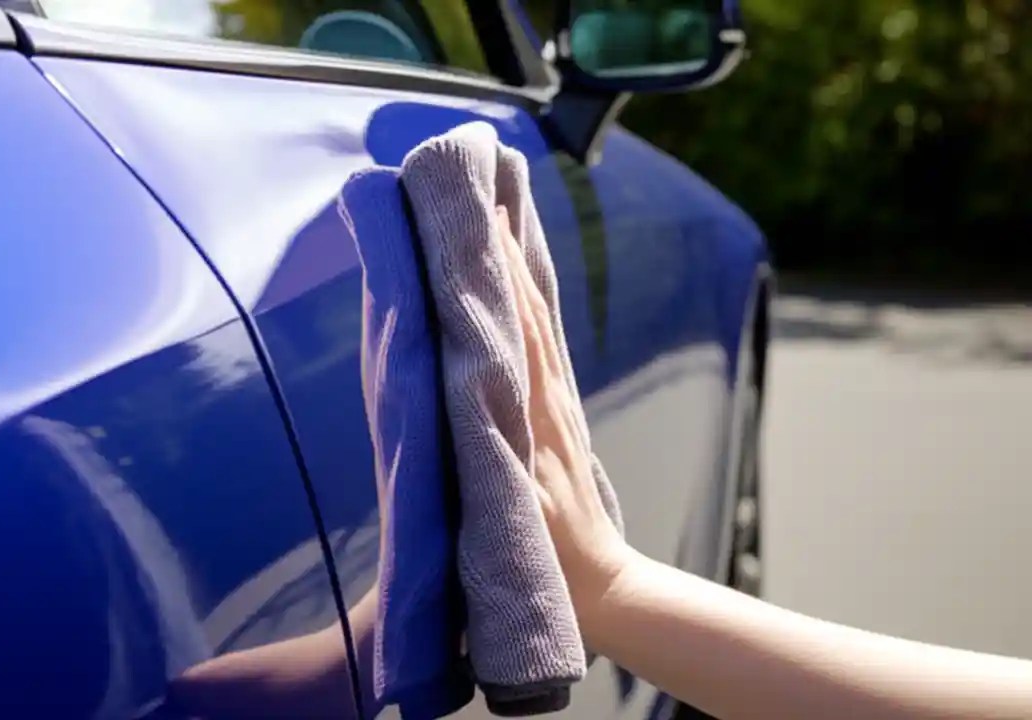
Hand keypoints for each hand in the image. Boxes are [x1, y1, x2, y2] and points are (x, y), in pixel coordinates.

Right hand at [495, 205, 635, 647]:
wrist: (606, 586)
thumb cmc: (552, 563)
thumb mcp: (514, 521)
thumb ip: (492, 465)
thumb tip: (462, 401)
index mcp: (536, 419)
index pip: (517, 332)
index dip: (499, 278)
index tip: (479, 224)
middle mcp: (549, 402)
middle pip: (529, 312)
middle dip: (505, 253)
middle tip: (483, 196)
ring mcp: (558, 407)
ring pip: (539, 321)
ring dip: (518, 269)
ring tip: (497, 219)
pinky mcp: (561, 417)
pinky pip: (545, 345)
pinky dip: (530, 304)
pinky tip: (518, 284)